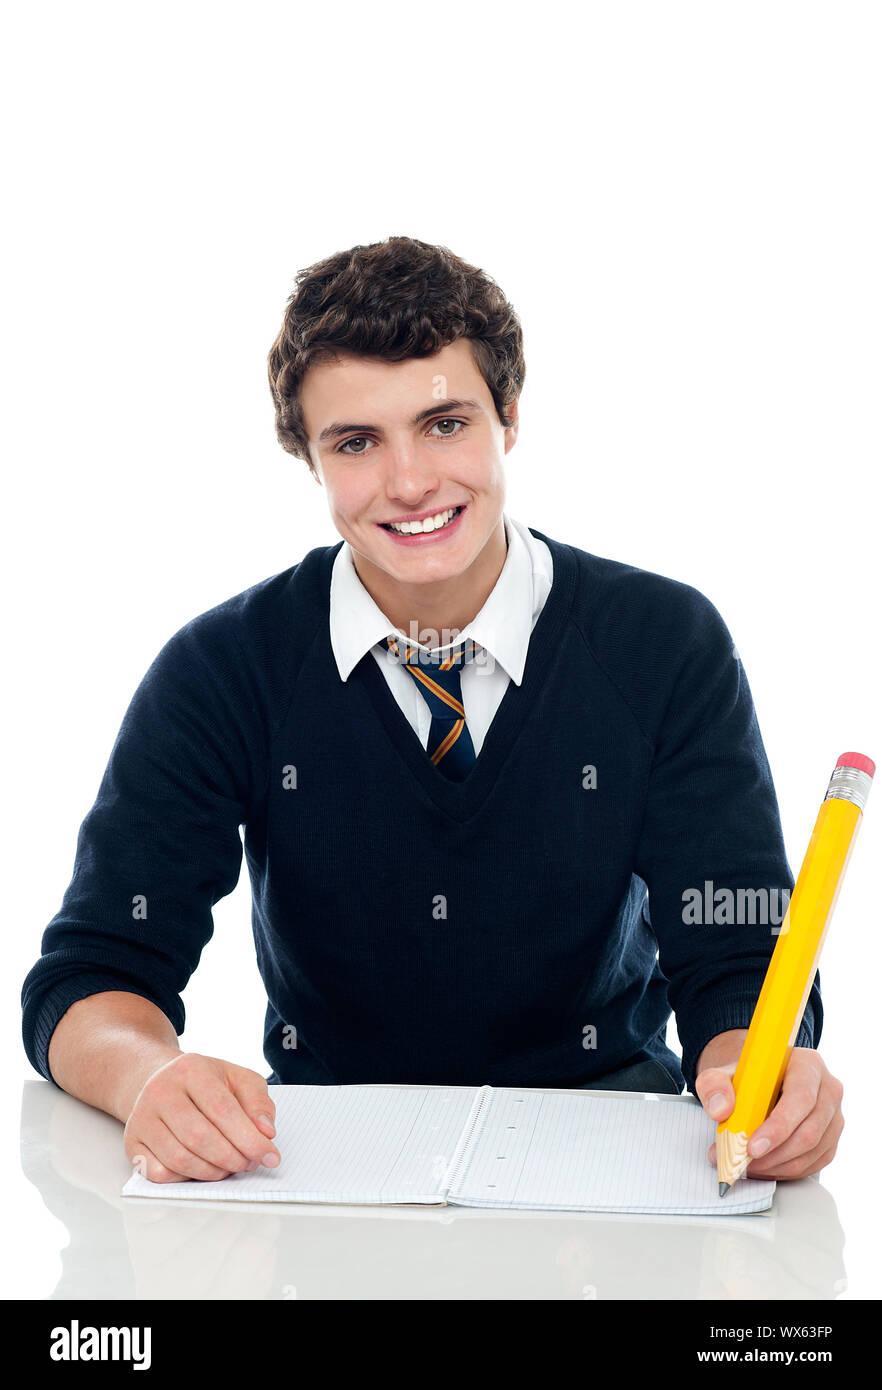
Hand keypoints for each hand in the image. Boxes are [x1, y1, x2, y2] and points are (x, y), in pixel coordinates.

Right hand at [123, 1052, 279, 1182]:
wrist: (161, 1081)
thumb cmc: (205, 1083)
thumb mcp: (237, 1078)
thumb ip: (257, 1101)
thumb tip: (265, 1133)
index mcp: (190, 1069)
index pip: (223, 1110)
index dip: (250, 1138)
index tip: (270, 1156)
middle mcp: (160, 1091)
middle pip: (200, 1137)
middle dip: (232, 1158)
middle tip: (250, 1164)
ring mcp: (142, 1118)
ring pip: (180, 1159)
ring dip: (212, 1172)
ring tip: (230, 1166)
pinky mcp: (132, 1142)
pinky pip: (160, 1173)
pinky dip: (186, 1178)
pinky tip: (203, 1168)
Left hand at [695, 1029, 844, 1180]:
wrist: (758, 1083)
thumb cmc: (747, 1078)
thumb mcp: (722, 1073)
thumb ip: (714, 1085)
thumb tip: (720, 1109)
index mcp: (808, 1064)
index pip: (801, 1098)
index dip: (779, 1126)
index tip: (752, 1146)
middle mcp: (828, 1090)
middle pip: (810, 1131)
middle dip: (774, 1153)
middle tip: (743, 1162)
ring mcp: (833, 1117)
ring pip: (812, 1152)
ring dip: (777, 1165)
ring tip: (746, 1165)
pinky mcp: (830, 1139)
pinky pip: (813, 1164)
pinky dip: (785, 1171)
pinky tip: (762, 1168)